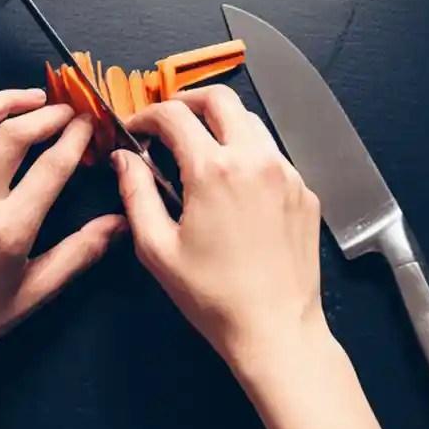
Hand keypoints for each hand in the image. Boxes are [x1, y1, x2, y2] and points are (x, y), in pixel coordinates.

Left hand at [0, 88, 124, 383]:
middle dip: (49, 114)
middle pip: (14, 136)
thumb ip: (78, 255)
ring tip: (33, 98)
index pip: (51, 167)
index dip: (77, 138)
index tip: (92, 125)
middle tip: (73, 110)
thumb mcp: (32, 296)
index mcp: (8, 233)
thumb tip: (118, 225)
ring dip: (3, 102)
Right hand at [112, 85, 326, 369]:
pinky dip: (248, 154)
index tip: (137, 130)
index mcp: (213, 170)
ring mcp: (286, 173)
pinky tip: (233, 185)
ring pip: (251, 122)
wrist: (276, 329)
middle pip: (220, 98)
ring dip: (221, 124)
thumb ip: (136, 194)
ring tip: (199, 150)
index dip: (147, 116)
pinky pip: (273, 155)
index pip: (174, 115)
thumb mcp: (157, 248)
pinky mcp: (305, 192)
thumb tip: (124, 160)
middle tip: (169, 121)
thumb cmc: (214, 297)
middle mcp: (255, 160)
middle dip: (188, 102)